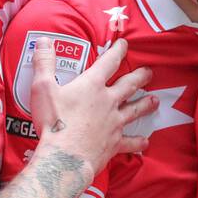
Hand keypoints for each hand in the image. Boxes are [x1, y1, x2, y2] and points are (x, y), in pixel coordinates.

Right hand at [30, 37, 156, 178]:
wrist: (66, 157)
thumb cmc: (54, 122)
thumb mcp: (42, 88)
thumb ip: (44, 63)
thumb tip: (44, 40)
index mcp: (92, 86)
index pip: (108, 62)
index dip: (117, 51)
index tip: (125, 44)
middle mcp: (108, 102)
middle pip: (129, 85)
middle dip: (140, 77)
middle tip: (149, 72)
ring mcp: (114, 123)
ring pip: (135, 111)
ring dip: (145, 105)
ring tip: (155, 101)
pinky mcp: (115, 143)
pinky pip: (130, 142)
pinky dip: (138, 142)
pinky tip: (145, 142)